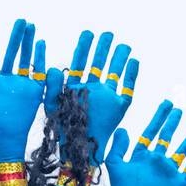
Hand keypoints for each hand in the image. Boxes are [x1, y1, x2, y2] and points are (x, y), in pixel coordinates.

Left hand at [0, 18, 48, 160]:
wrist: (7, 141)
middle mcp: (7, 80)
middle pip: (11, 54)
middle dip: (15, 37)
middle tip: (20, 20)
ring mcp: (21, 84)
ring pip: (25, 59)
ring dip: (27, 43)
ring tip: (30, 26)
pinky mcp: (34, 91)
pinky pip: (38, 72)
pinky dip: (40, 58)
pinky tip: (41, 43)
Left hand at [51, 30, 137, 160]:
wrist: (78, 152)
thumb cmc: (62, 132)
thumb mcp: (53, 107)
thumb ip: (52, 87)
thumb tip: (54, 67)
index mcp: (77, 87)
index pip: (80, 63)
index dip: (84, 48)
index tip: (88, 33)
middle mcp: (93, 90)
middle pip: (100, 64)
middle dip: (104, 49)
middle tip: (108, 33)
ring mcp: (107, 98)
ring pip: (115, 72)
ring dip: (119, 59)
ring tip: (124, 44)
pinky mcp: (119, 108)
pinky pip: (128, 89)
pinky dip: (131, 76)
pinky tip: (134, 62)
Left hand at [106, 101, 185, 185]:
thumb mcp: (114, 164)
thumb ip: (117, 146)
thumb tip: (122, 129)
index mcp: (142, 156)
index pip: (152, 132)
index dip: (159, 117)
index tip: (167, 103)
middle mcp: (156, 161)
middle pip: (168, 138)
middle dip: (174, 123)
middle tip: (180, 109)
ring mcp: (167, 172)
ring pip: (182, 151)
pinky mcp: (176, 184)